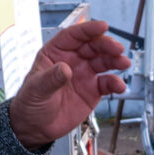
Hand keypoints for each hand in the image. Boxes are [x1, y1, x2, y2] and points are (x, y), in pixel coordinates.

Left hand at [7, 21, 130, 146]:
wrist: (35, 127)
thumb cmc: (30, 103)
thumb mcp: (36, 90)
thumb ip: (51, 79)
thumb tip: (65, 69)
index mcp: (55, 53)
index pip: (73, 36)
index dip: (88, 30)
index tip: (102, 27)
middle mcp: (72, 60)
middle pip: (92, 46)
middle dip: (106, 45)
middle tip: (117, 49)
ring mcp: (84, 75)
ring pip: (103, 62)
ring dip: (115, 61)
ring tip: (123, 63)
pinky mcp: (93, 90)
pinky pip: (107, 83)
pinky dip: (115, 83)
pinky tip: (119, 86)